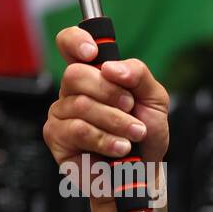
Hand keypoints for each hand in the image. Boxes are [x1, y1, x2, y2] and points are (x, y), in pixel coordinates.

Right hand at [42, 27, 170, 198]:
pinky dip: (105, 139)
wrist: (145, 171)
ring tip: (134, 134)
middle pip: (76, 74)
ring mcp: (62, 113)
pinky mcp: (57, 138)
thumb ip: (139, 74)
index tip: (93, 52)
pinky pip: (78, 130)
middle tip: (131, 108)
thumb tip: (113, 68)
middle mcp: (73, 91)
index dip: (75, 40)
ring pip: (81, 104)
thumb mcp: (154, 99)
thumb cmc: (146, 135)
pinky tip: (120, 147)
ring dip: (116, 121)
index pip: (69, 44)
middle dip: (111, 92)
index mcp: (93, 75)